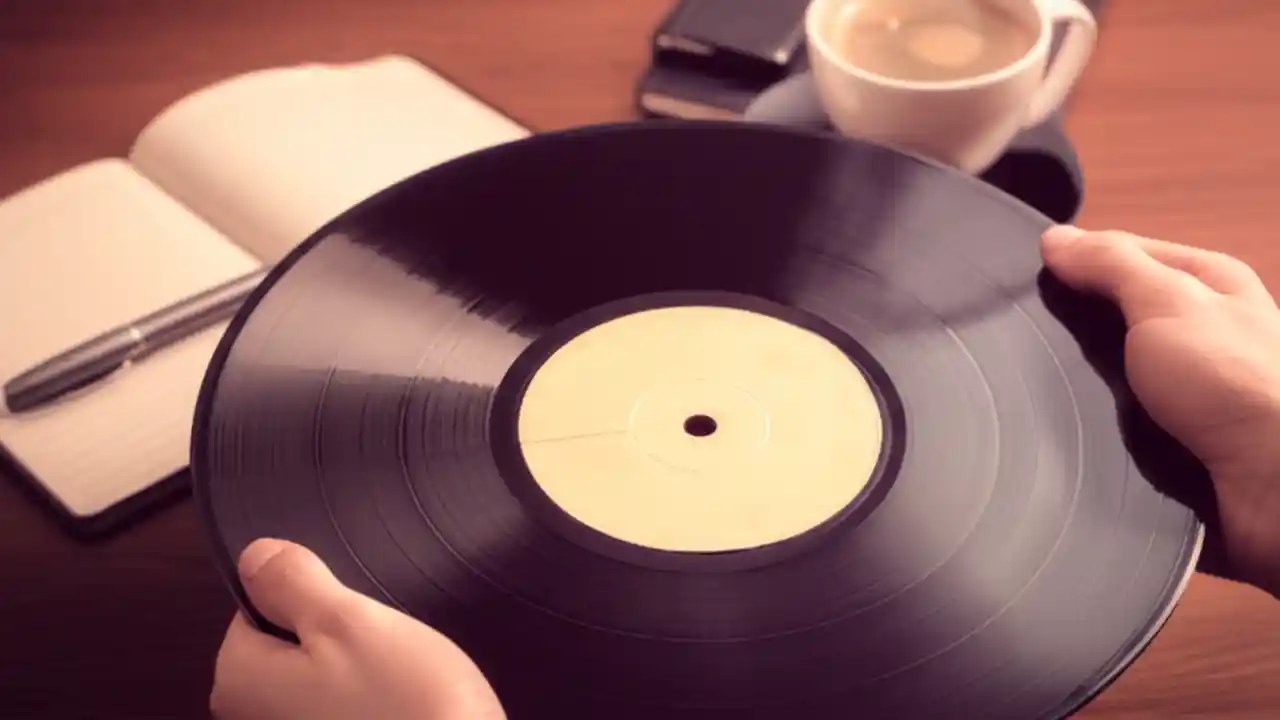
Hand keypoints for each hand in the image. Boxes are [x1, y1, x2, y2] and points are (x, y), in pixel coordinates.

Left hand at [210, 538, 504, 719]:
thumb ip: (294, 583)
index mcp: (240, 680)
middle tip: (384, 643)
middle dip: (334, 637)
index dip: (309, 598)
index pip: (255, 608)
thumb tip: (252, 555)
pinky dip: (369, 702)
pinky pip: (342, 709)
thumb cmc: (402, 702)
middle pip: (285, 648)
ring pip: (318, 680)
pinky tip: (400, 703)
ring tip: (399, 674)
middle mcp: (252, 719)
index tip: (354, 610)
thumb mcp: (349, 622)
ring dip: (357, 672)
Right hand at [1042, 226, 1279, 595]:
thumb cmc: (1234, 385)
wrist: (1275, 486)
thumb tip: (1055, 240)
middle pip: (1114, 314)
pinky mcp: (1175, 439)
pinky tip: (1067, 430)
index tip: (1023, 282)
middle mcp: (1201, 330)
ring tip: (1036, 390)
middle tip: (1022, 341)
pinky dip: (1093, 425)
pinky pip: (1116, 422)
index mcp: (1207, 283)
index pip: (1122, 254)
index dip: (1072, 263)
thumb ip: (1111, 265)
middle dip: (1072, 328)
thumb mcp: (1166, 302)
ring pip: (1110, 373)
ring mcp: (1188, 388)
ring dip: (1079, 384)